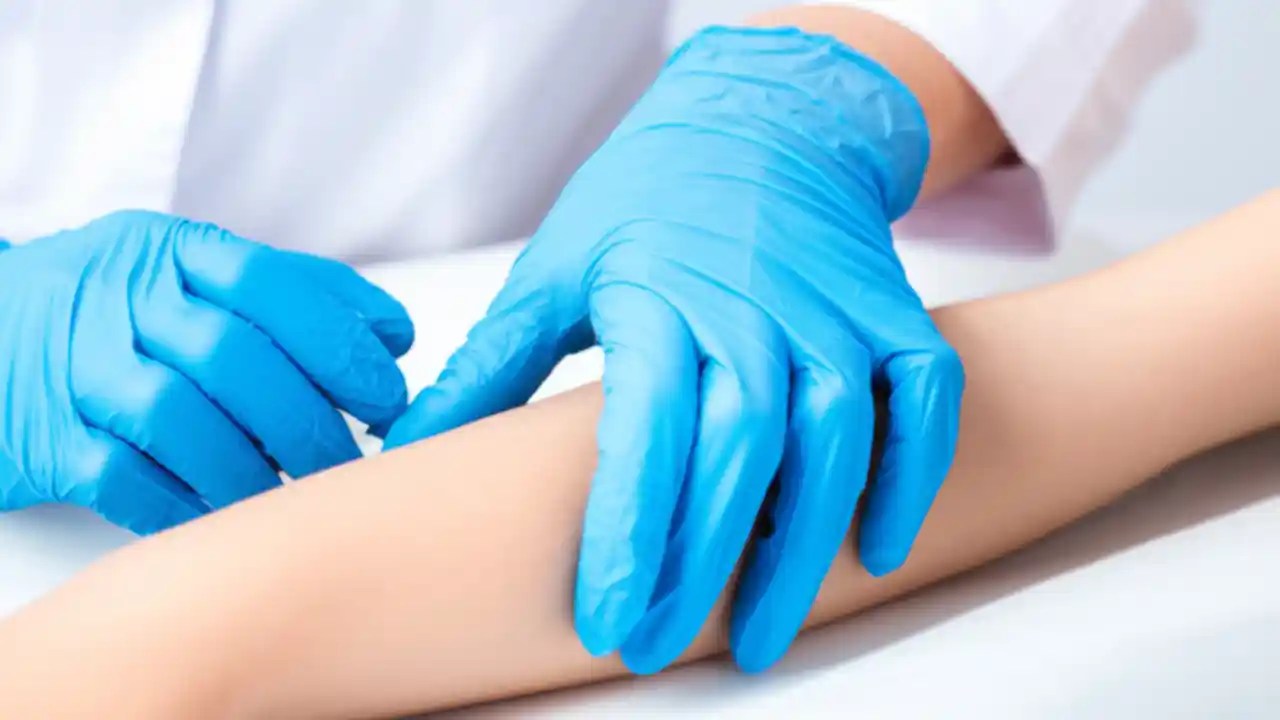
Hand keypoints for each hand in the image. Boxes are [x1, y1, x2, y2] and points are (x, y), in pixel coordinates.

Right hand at [0, 210, 412, 532]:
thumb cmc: (112, 313)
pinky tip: (222, 516)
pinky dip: (182, 504)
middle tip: (347, 462)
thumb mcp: (188, 273)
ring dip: (251, 472)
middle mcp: (116, 300)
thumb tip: (393, 334)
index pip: (270, 283)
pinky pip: (121, 479)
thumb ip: (292, 291)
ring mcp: (73, 368)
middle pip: (233, 358)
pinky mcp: (40, 438)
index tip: (386, 395)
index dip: (341, 343)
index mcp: (167, 253)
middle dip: (307, 421)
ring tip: (289, 497)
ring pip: (179, 422)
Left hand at [385, 27, 961, 671]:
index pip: (645, 434)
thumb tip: (404, 445)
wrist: (762, 119)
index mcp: (658, 298)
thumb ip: (491, 365)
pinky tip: (873, 550)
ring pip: (836, 441)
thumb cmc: (647, 199)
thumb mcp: (556, 265)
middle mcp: (754, 307)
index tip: (607, 622)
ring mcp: (834, 309)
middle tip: (664, 649)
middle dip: (705, 567)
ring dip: (805, 547)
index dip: (630, 535)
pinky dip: (908, 477)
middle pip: (741, 454)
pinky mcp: (892, 311)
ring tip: (766, 634)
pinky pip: (922, 400)